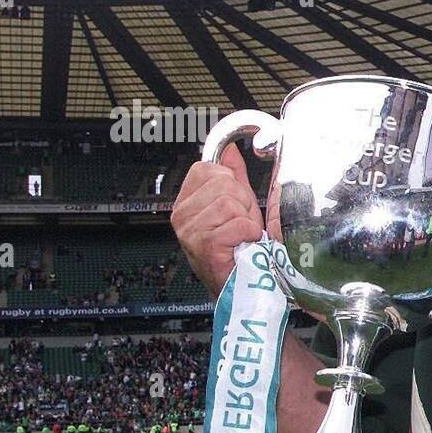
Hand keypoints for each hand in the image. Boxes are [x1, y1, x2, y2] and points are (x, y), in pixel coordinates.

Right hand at [170, 142, 262, 294]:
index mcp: (186, 201)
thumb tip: (229, 149)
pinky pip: (237, 224)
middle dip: (243, 204)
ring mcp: (190, 231)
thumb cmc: (239, 248)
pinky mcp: (204, 246)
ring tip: (242, 236)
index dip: (232, 184)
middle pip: (223, 184)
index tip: (236, 205)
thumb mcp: (237, 204)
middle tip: (241, 225)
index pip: (207, 168)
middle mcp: (182, 215)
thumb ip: (232, 175)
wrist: (243, 283)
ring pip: (230, 203)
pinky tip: (243, 245)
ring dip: (246, 220)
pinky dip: (249, 234)